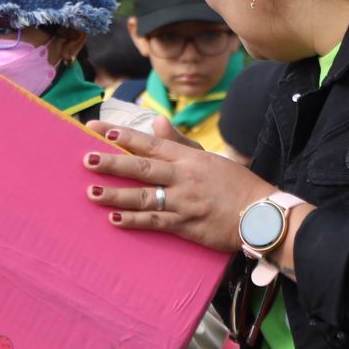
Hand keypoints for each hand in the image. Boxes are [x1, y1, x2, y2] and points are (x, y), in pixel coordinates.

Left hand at [83, 121, 276, 252]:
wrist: (261, 215)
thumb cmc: (236, 185)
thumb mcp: (209, 158)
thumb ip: (180, 143)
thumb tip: (158, 123)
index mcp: (188, 158)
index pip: (149, 143)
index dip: (122, 135)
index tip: (97, 128)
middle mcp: (183, 177)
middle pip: (141, 167)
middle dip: (112, 163)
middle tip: (87, 159)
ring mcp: (184, 202)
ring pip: (143, 196)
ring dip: (116, 195)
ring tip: (92, 193)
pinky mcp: (186, 225)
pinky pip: (155, 222)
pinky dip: (134, 221)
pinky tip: (114, 219)